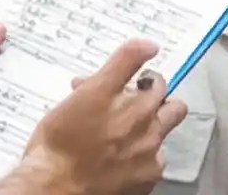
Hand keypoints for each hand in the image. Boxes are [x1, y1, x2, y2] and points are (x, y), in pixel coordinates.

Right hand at [15, 39, 188, 194]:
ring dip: (151, 128)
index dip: (145, 76)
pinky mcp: (149, 175)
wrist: (55, 188)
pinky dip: (144, 157)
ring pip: (164, 131)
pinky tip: (124, 159)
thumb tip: (147, 45)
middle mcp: (144, 121)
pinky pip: (157, 159)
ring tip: (127, 135)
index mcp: (127, 98)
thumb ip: (120, 65)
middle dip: (158, 100)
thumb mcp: (83, 94)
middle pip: (172, 103)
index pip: (154, 75)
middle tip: (137, 104)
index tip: (138, 79)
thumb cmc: (59, 144)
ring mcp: (150, 150)